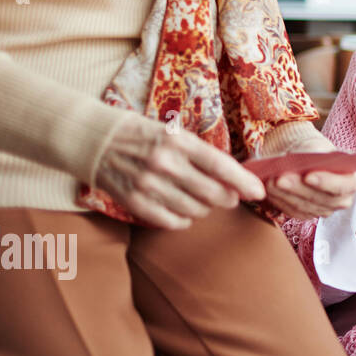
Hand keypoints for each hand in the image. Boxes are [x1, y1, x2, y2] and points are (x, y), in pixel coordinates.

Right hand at [93, 112, 265, 228]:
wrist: (96, 141)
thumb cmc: (145, 135)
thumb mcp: (176, 134)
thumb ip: (203, 155)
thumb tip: (235, 178)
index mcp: (179, 141)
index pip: (221, 166)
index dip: (244, 182)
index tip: (258, 192)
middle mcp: (165, 163)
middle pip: (212, 193)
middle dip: (228, 198)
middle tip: (230, 197)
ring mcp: (148, 185)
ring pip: (195, 210)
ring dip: (205, 208)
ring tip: (200, 199)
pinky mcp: (134, 203)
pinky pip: (172, 221)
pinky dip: (183, 220)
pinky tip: (181, 210)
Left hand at [260, 138, 355, 221]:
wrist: (303, 158)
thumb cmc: (313, 150)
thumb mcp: (317, 145)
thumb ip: (315, 152)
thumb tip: (307, 160)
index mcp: (351, 180)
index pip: (344, 186)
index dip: (326, 182)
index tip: (307, 175)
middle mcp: (342, 200)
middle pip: (321, 200)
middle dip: (298, 189)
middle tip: (280, 178)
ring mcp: (323, 210)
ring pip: (303, 207)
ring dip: (284, 195)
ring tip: (270, 181)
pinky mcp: (305, 214)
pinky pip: (291, 212)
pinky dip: (278, 200)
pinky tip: (268, 189)